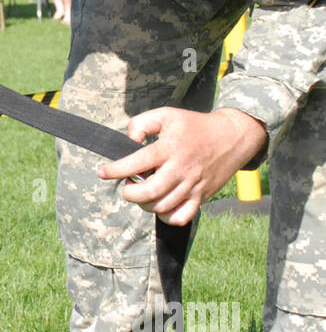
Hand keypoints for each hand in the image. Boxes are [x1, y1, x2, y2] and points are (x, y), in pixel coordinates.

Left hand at [95, 106, 267, 226]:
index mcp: (170, 148)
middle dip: (129, 193)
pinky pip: (180, 217)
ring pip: (161, 207)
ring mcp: (192, 185)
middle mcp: (180, 169)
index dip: (114, 170)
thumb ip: (141, 124)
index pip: (136, 163)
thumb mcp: (166, 114)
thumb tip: (129, 141)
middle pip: (148, 193)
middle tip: (128, 186)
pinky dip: (166, 217)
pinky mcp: (201, 196)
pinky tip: (160, 205)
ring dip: (144, 204)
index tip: (102, 172)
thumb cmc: (194, 126)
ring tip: (142, 192)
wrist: (231, 137)